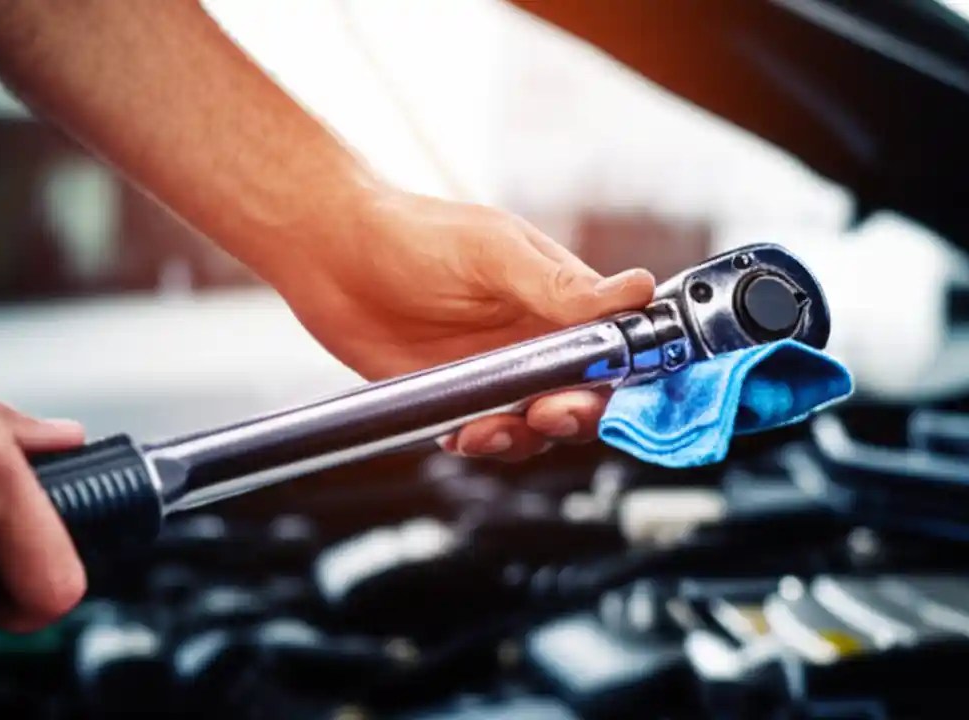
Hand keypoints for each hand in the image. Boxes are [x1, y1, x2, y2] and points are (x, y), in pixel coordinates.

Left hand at [272, 187, 655, 460]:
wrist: (331, 253)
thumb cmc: (414, 235)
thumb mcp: (493, 253)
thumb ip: (561, 287)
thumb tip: (637, 290)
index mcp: (561, 299)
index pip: (617, 347)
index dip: (627, 376)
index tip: (615, 390)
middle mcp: (536, 340)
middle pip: (585, 398)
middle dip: (577, 416)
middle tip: (552, 412)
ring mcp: (498, 373)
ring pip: (537, 428)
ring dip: (525, 437)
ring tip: (492, 427)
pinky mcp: (457, 398)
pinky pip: (486, 436)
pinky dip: (482, 444)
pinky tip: (463, 433)